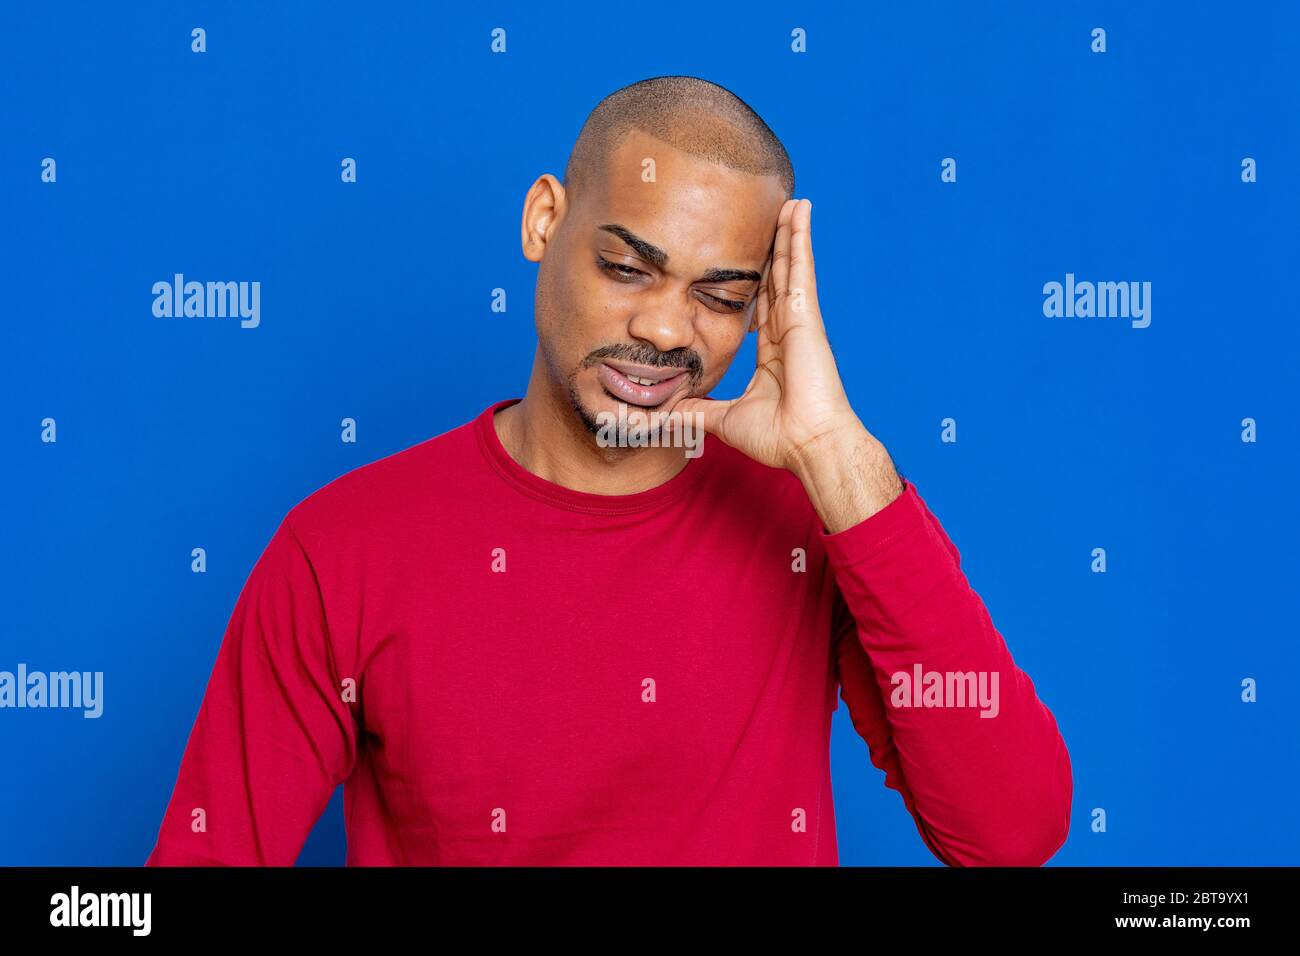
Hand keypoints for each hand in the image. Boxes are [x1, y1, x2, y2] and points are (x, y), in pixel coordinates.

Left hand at [677, 198, 858, 471]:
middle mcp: (788, 331)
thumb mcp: (724, 420)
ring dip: (788, 232)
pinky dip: (800, 238)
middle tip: (771, 214)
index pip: (761, 304)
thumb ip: (694, 412)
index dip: (757, 280)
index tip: (747, 259)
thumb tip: (662, 415)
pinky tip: (800, 211)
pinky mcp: (807, 316)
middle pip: (778, 278)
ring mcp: (800, 321)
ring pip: (790, 265)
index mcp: (773, 351)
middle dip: (774, 247)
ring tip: (788, 200)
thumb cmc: (778, 437)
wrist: (807, 445)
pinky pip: (800, 268)